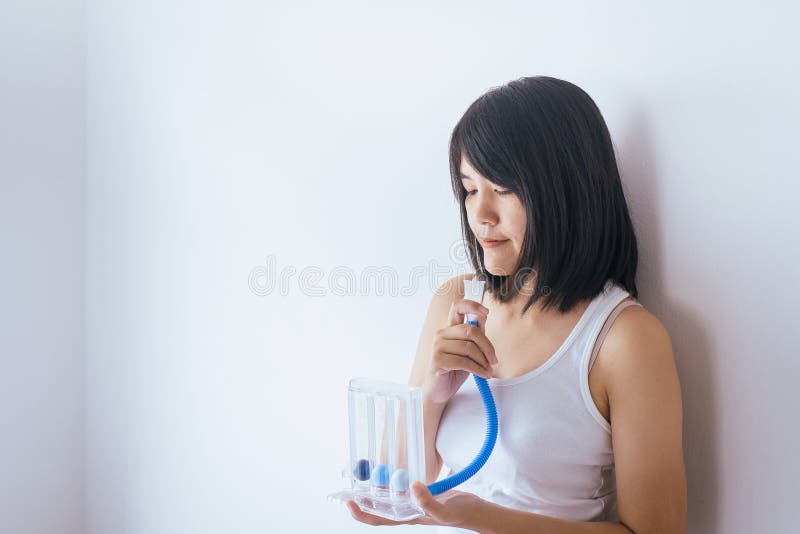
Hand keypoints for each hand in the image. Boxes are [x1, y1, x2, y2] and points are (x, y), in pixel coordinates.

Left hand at [346, 481, 489, 528]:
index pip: (378, 519)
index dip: (361, 513)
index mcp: (408, 517)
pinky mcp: (420, 492)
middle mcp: (406, 510)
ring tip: (365, 473)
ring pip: (388, 496)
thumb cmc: (460, 513)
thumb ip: (428, 502)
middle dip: (363, 497)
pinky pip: (401, 487)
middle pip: (378, 506)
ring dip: (375, 487)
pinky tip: (392, 468)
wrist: (476, 510)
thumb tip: (412, 488)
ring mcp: (413, 502)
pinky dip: (393, 479)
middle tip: (351, 480)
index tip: (348, 501)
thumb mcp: (444, 510)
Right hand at [422, 299, 497, 404]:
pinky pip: (464, 361)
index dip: (472, 305)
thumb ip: (476, 335)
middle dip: (487, 346)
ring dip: (484, 361)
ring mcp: (437, 346)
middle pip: (471, 330)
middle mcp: (441, 334)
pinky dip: (478, 369)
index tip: (486, 311)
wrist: (440, 391)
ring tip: (488, 370)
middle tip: (494, 359)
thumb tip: (483, 316)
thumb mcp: (469, 351)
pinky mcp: (437, 360)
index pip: (457, 307)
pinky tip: (483, 375)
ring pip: (469, 348)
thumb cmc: (455, 370)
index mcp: (449, 329)